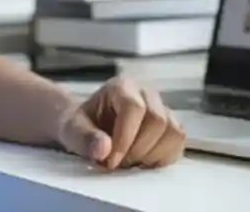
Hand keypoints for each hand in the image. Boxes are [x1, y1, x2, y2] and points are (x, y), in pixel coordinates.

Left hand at [55, 76, 185, 169]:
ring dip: (152, 155)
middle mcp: (146, 94)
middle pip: (158, 121)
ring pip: (173, 132)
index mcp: (121, 87)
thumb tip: (104, 149)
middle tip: (118, 162)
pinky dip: (163, 158)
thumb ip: (84, 137)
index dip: (125, 137)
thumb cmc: (80, 126)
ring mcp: (162, 109)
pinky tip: (142, 162)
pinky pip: (178, 143)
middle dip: (138, 149)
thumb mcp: (71, 130)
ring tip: (130, 162)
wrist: (87, 128)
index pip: (134, 108)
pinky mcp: (170, 126)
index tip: (110, 161)